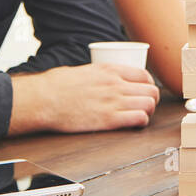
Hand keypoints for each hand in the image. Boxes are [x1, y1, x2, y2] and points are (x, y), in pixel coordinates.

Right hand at [10, 63, 158, 132]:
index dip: (148, 85)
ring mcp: (114, 101)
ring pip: (149, 104)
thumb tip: (102, 81)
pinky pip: (139, 119)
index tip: (143, 92)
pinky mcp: (109, 119)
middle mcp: (115, 84)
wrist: (43, 99)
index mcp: (109, 70)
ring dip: (148, 112)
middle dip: (151, 100)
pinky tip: (133, 124)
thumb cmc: (56, 85)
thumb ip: (99, 75)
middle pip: (151, 91)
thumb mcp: (83, 71)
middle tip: (143, 107)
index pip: (144, 75)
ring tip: (138, 117)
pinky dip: (141, 123)